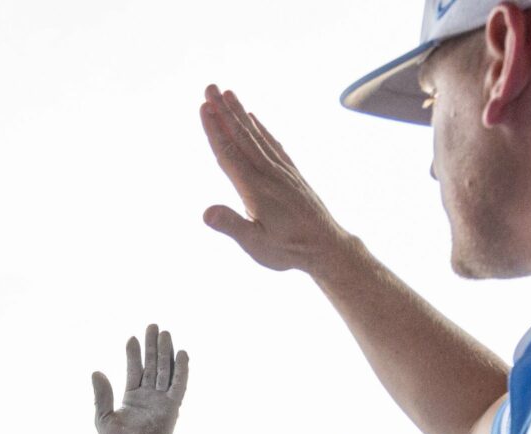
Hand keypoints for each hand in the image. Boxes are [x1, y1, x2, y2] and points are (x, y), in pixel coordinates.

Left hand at [91, 324, 189, 433]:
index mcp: (132, 397)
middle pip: (151, 365)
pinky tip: (181, 353)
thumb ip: (102, 394)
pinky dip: (181, 370)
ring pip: (164, 370)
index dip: (133, 354)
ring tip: (165, 333)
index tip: (132, 337)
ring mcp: (161, 401)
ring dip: (165, 352)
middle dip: (152, 346)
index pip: (134, 369)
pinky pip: (179, 385)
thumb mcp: (104, 417)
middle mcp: (148, 396)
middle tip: (153, 326)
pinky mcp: (172, 408)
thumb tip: (96, 371)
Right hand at [200, 86, 354, 276]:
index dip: (214, 130)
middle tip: (209, 87)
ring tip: (228, 93)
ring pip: (256, 135)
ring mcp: (282, 171)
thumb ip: (231, 226)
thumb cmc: (289, 249)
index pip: (229, 153)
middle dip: (224, 111)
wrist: (327, 247)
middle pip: (242, 136)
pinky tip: (254, 118)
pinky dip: (260, 128)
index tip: (203, 107)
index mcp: (255, 188)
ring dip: (240, 113)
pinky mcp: (291, 173)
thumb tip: (206, 213)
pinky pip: (272, 144)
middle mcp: (269, 173)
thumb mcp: (256, 244)